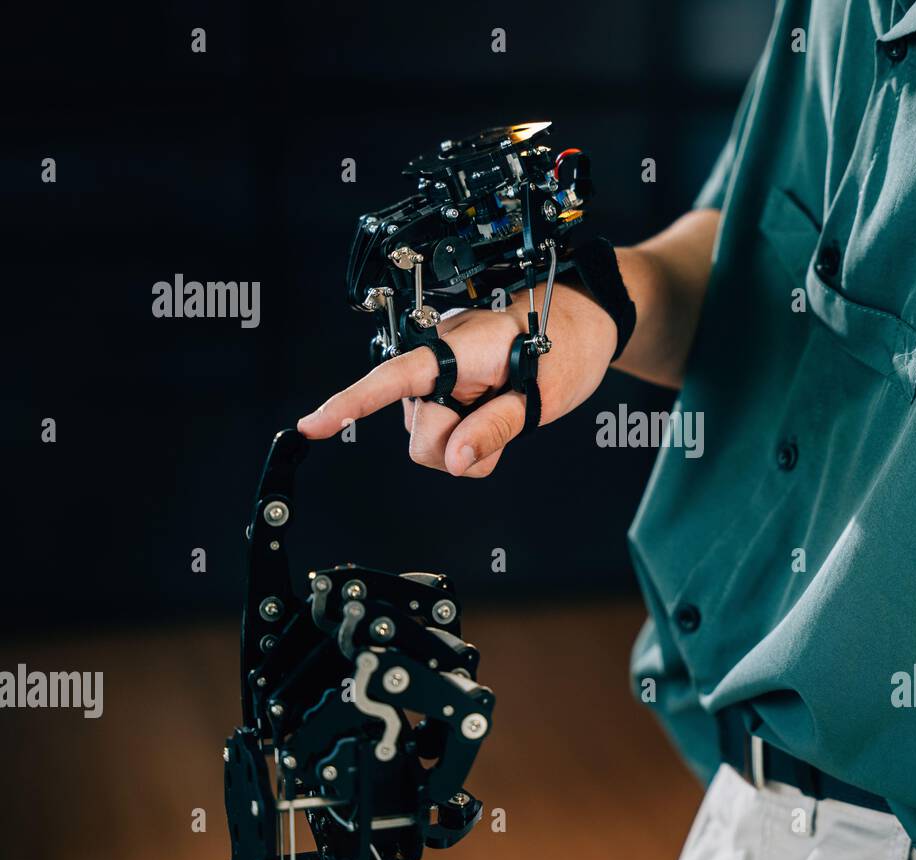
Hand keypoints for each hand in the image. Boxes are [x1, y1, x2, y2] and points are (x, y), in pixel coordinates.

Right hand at [297, 279, 616, 476]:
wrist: (584, 323)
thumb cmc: (567, 348)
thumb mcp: (541, 396)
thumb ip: (495, 429)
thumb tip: (456, 460)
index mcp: (455, 350)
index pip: (391, 380)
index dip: (350, 404)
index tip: (312, 425)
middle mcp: (437, 361)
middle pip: (420, 433)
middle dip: (457, 444)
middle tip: (505, 419)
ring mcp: (440, 377)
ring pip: (431, 439)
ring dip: (466, 441)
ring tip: (505, 409)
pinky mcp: (448, 390)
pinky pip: (445, 433)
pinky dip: (469, 437)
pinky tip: (493, 414)